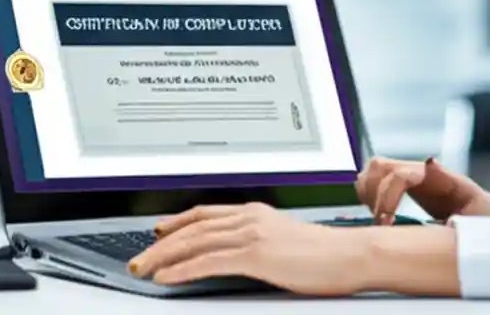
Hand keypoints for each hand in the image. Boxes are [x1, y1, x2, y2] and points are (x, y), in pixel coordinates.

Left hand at [127, 202, 369, 294]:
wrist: (352, 254)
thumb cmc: (327, 254)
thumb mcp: (286, 241)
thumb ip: (260, 243)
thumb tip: (238, 257)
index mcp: (257, 213)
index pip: (206, 214)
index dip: (177, 222)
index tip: (157, 231)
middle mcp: (251, 218)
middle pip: (193, 227)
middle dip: (160, 244)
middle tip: (138, 259)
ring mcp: (253, 234)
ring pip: (195, 242)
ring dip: (163, 257)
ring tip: (143, 269)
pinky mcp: (257, 254)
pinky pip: (209, 260)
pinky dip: (183, 269)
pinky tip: (167, 277)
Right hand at [355, 156, 489, 223]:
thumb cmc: (486, 216)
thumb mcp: (478, 210)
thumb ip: (458, 199)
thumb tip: (434, 176)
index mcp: (438, 177)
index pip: (399, 174)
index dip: (387, 197)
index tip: (387, 224)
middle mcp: (421, 172)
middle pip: (380, 166)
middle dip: (372, 194)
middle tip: (382, 223)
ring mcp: (411, 178)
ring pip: (373, 171)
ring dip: (368, 194)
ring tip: (380, 220)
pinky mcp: (405, 188)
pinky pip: (374, 183)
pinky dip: (368, 198)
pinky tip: (381, 218)